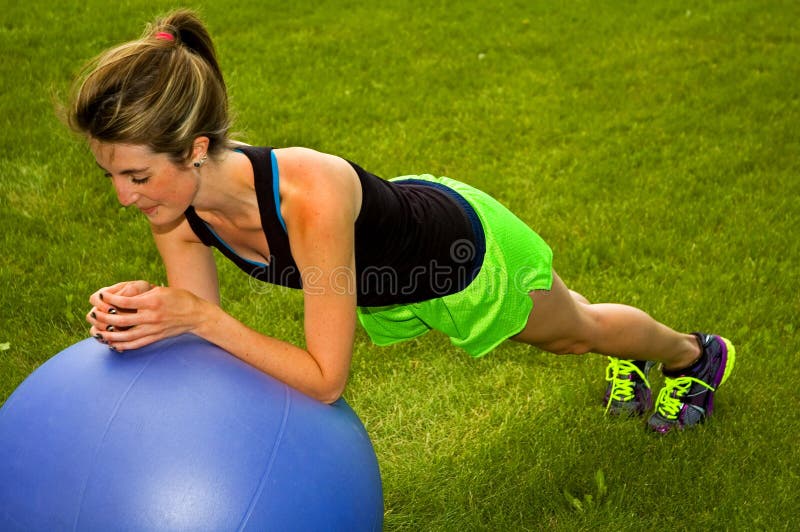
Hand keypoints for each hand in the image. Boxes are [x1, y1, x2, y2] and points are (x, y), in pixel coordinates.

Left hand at [87, 281, 207, 351]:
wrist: (195, 315)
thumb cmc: (178, 299)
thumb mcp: (160, 291)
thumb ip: (142, 295)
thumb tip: (121, 297)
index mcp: (152, 302)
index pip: (125, 302)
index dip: (110, 299)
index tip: (100, 295)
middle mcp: (151, 317)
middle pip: (121, 320)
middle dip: (104, 317)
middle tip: (94, 314)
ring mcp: (152, 329)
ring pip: (125, 336)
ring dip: (108, 335)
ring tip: (97, 332)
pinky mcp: (155, 338)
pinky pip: (135, 344)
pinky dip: (121, 345)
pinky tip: (111, 344)